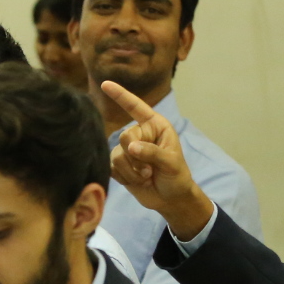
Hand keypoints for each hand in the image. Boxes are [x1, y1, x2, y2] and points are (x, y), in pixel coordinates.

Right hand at [103, 81, 213, 240]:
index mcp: (155, 126)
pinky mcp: (118, 165)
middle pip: (124, 136)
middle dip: (136, 156)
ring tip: (146, 176)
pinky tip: (137, 180)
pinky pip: (111, 166)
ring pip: (117, 154)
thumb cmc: (177, 177)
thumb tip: (130, 148)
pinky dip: (125, 176)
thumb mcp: (172, 163)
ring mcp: (127, 150)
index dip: (121, 95)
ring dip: (132, 170)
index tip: (105, 84)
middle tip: (150, 168)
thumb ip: (152, 153)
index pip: (136, 108)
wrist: (169, 199)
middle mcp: (139, 134)